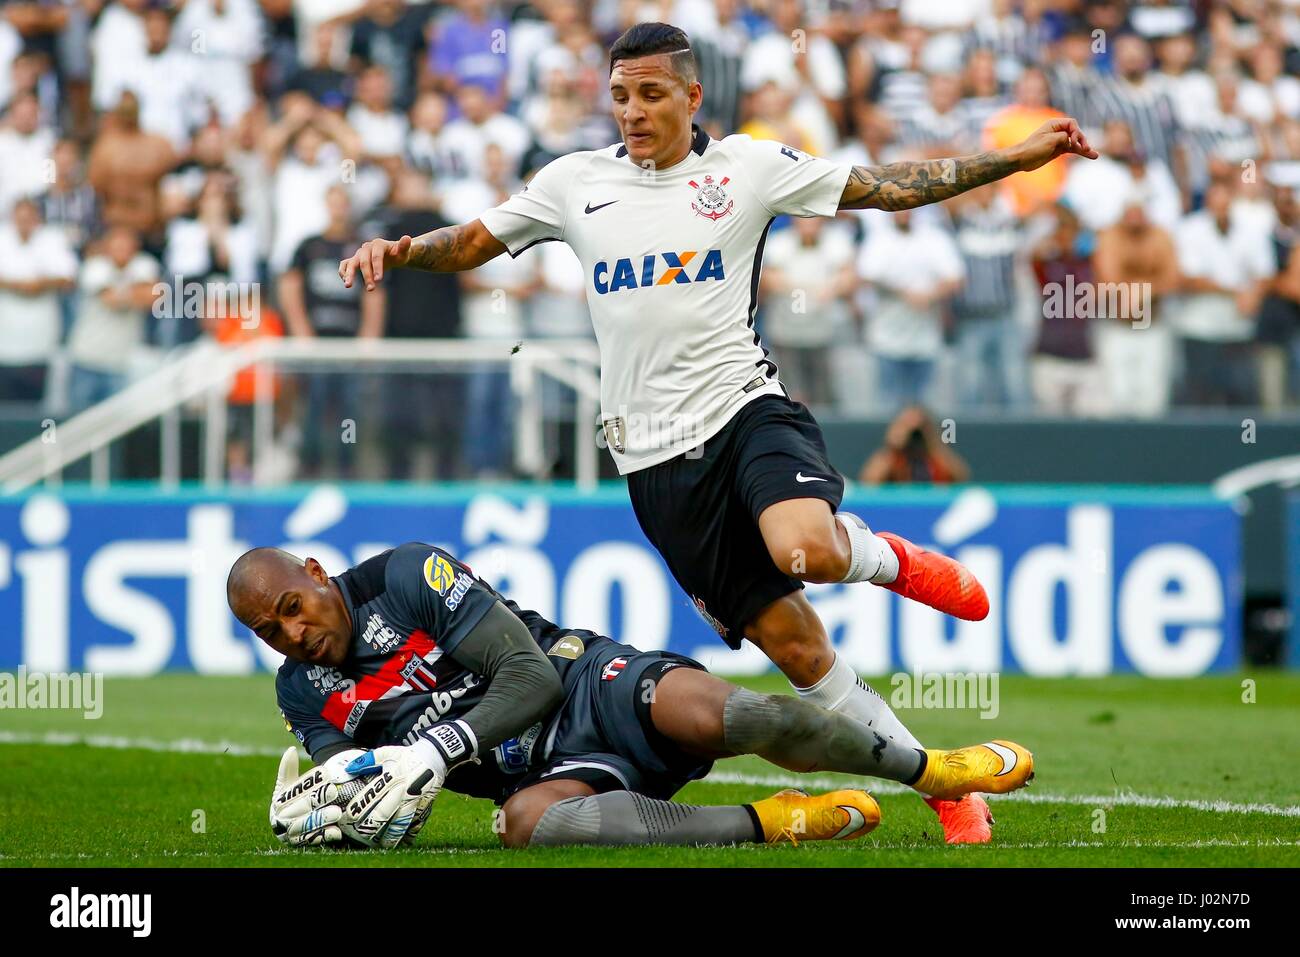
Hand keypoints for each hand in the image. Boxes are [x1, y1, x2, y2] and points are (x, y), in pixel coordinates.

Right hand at [268, 746, 363, 846]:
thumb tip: (290, 750)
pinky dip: (324, 837)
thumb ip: (288, 769)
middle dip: (316, 800)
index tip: (326, 773)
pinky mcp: (301, 844)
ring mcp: (291, 833)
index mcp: (278, 802)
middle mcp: (282, 819)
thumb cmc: (289, 802)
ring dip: (321, 819)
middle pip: (299, 809)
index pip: (294, 790)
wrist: (285, 827)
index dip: (310, 782)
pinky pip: (313, 841)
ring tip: (337, 812)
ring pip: (306, 826)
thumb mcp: (286, 786)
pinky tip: (337, 832)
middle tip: (334, 791)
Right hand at [338, 235, 413, 291]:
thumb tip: (407, 238)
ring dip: (349, 274)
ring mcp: (359, 253)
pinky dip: (343, 271)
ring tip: (348, 286)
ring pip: (351, 262)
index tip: (379, 280)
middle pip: (364, 261)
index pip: (376, 256)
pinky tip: (345, 281)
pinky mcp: (355, 260)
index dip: (377, 267)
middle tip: (371, 289)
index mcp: (378, 244)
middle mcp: (366, 248)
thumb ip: (404, 246)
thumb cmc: (398, 254)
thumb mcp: (403, 252)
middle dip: (367, 275)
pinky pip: (345, 264)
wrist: (391, 254)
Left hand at [338, 720, 478, 847]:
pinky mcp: (425, 805)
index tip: (347, 817)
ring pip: (400, 823)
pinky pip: (415, 824)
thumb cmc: (407, 755)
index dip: (358, 808)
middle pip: (383, 814)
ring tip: (380, 844)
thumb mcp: (387, 752)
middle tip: (360, 835)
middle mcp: (402, 790)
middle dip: (370, 827)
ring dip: (389, 836)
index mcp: (391, 776)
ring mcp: (415, 799)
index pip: (370, 796)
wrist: (435, 756)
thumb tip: (348, 769)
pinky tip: (401, 841)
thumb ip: (367, 760)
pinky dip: (408, 835)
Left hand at [1012, 118, 1098, 171]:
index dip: (1076, 131)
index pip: (1072, 123)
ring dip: (1085, 148)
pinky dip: (1080, 152)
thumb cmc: (1032, 148)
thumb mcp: (1049, 140)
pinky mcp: (1059, 150)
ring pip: (1076, 142)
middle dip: (1082, 140)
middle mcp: (1058, 131)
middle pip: (1076, 132)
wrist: (1021, 160)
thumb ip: (1063, 137)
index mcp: (1054, 124)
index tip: (1073, 141)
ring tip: (1095, 155)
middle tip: (1085, 149)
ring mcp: (1059, 141)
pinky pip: (1073, 150)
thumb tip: (1071, 140)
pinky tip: (1091, 155)